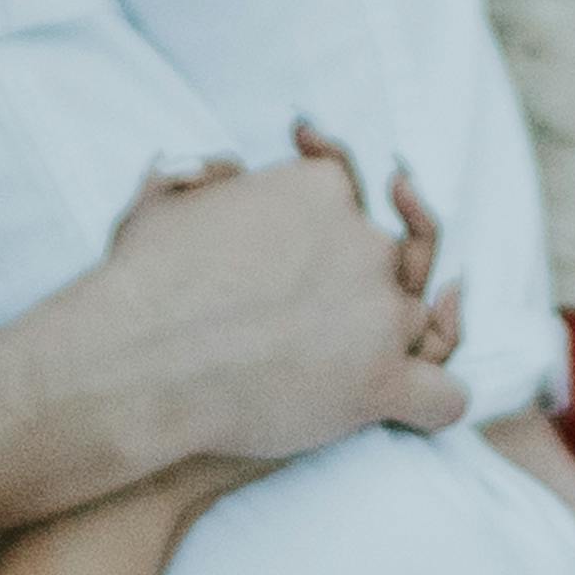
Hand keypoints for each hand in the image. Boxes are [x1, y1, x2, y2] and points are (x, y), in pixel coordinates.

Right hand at [6, 141, 466, 482]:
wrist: (132, 362)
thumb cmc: (138, 285)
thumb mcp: (163, 202)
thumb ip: (201, 174)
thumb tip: (227, 168)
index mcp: (321, 190)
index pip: (350, 190)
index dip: (332, 206)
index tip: (311, 231)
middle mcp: (366, 243)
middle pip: (392, 259)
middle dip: (360, 283)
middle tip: (311, 315)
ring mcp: (382, 315)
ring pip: (420, 322)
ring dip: (392, 341)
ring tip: (340, 364)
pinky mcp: (380, 384)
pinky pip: (441, 396)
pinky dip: (433, 403)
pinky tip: (408, 406)